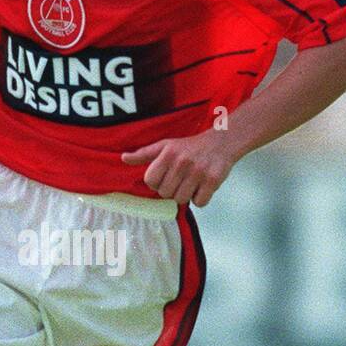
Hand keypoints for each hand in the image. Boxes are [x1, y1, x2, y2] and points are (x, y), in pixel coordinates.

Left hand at [121, 129, 240, 205]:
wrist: (221, 142)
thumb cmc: (190, 146)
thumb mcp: (165, 145)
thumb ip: (144, 154)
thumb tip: (123, 158)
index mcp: (168, 153)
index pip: (150, 181)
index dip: (156, 183)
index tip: (165, 178)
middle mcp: (182, 162)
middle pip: (165, 193)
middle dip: (172, 190)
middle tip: (180, 180)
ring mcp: (198, 172)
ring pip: (181, 200)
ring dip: (186, 195)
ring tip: (191, 183)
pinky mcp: (213, 180)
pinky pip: (199, 202)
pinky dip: (201, 198)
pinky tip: (202, 187)